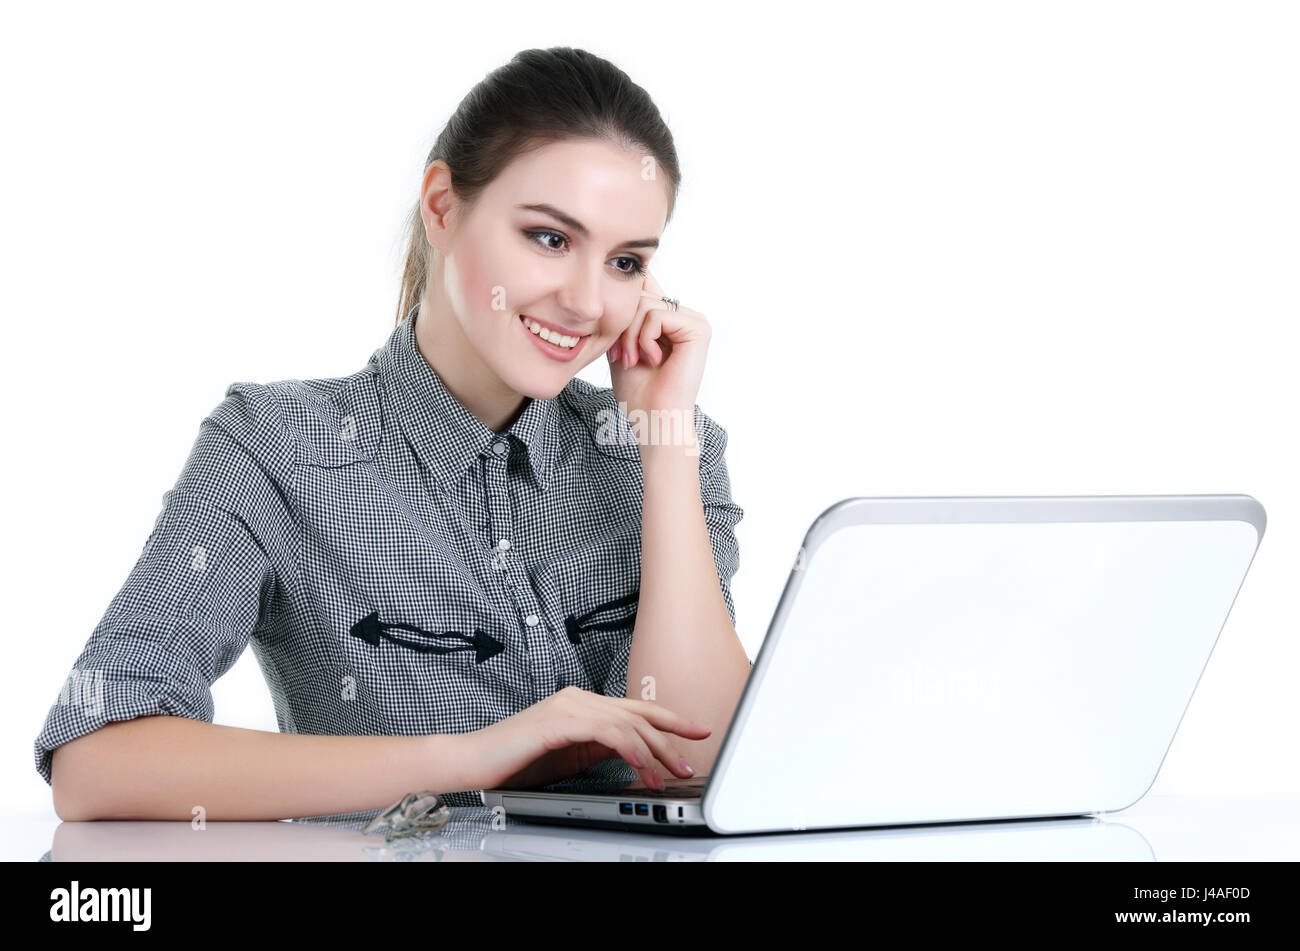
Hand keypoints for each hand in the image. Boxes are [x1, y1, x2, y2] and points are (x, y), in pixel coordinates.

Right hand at [470, 685, 710, 790]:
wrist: (475, 761)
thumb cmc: (516, 762)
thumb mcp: (570, 756)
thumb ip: (599, 749)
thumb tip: (635, 756)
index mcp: (583, 705)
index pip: (636, 708)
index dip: (670, 719)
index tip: (697, 732)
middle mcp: (580, 699)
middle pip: (638, 714)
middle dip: (671, 738)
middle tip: (692, 761)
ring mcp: (570, 706)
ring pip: (628, 722)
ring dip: (655, 750)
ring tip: (671, 773)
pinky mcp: (559, 720)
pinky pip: (606, 732)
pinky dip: (630, 748)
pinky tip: (642, 764)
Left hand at [606, 270, 710, 426]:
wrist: (654, 419)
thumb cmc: (638, 391)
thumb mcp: (623, 343)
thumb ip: (626, 314)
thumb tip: (627, 280)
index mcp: (672, 320)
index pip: (645, 290)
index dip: (625, 308)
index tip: (619, 344)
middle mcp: (686, 317)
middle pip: (641, 295)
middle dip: (623, 327)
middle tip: (622, 357)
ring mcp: (695, 321)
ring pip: (646, 305)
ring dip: (630, 336)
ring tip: (634, 361)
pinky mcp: (698, 328)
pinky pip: (658, 315)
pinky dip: (645, 339)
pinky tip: (654, 360)